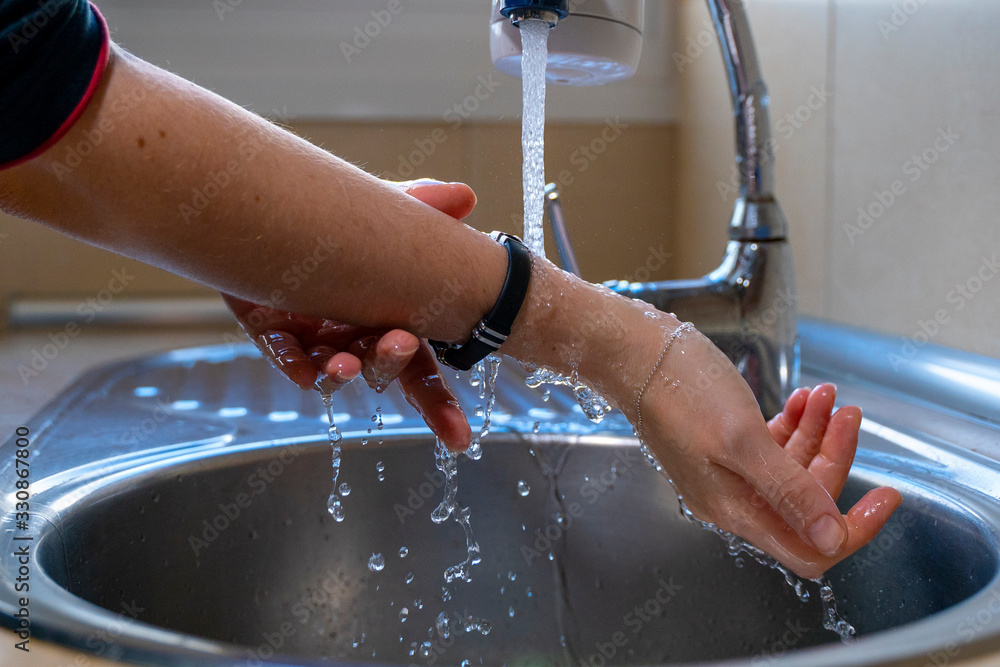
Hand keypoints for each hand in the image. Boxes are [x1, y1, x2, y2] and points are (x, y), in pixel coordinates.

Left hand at [223, 179, 476, 451]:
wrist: (267, 205)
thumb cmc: (336, 217)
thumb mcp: (385, 209)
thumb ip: (423, 205)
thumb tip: (466, 196)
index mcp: (392, 319)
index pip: (423, 368)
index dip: (440, 404)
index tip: (458, 438)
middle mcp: (357, 335)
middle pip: (383, 367)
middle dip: (392, 363)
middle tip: (397, 342)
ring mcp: (317, 337)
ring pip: (334, 369)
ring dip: (342, 373)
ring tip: (344, 366)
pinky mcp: (274, 329)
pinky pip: (285, 355)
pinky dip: (293, 362)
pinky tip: (301, 369)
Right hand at [634, 323, 901, 578]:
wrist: (633, 354)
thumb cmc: (680, 390)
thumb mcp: (742, 440)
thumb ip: (788, 490)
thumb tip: (831, 540)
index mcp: (736, 510)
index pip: (810, 547)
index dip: (852, 528)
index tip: (887, 495)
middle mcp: (733, 500)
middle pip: (806, 502)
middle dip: (835, 458)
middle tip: (847, 412)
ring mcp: (727, 473)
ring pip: (792, 469)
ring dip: (816, 434)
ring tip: (824, 395)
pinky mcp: (724, 447)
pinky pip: (772, 448)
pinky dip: (793, 425)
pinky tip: (799, 399)